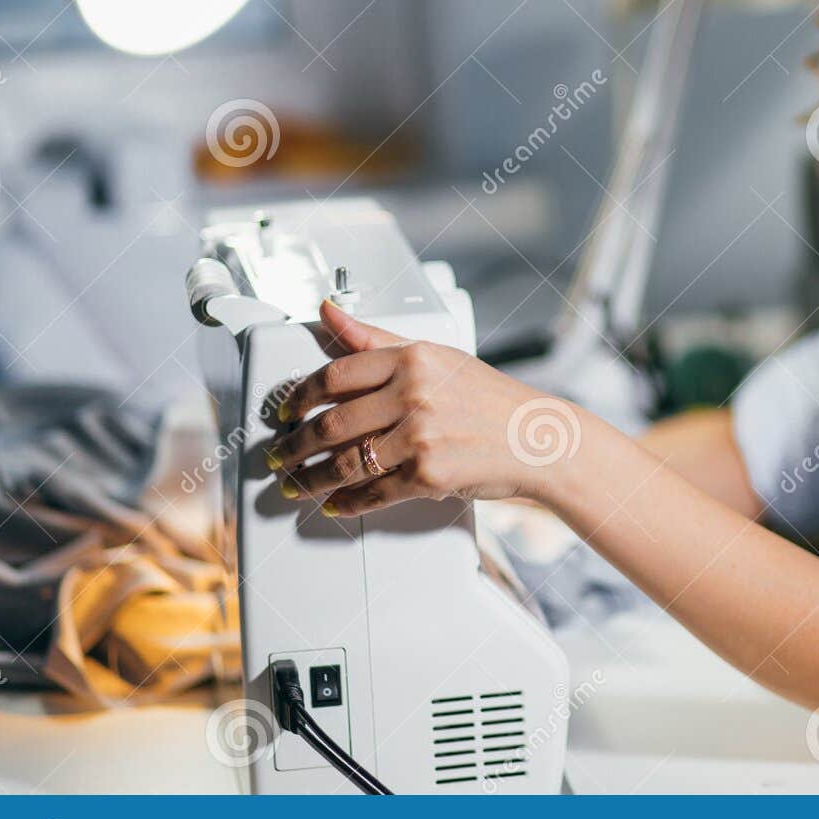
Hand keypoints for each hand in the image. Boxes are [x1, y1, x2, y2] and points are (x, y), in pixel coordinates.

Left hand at [267, 300, 588, 516]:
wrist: (539, 438)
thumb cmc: (489, 399)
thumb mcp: (436, 357)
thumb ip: (375, 338)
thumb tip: (329, 314)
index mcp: (412, 358)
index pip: (334, 374)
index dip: (297, 397)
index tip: (283, 412)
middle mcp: (414, 393)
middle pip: (331, 423)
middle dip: (294, 446)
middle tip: (279, 456)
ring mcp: (421, 436)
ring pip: (346, 462)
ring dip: (312, 479)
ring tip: (297, 485)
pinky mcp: (429, 474)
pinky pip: (375, 492)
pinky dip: (349, 503)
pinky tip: (337, 504)